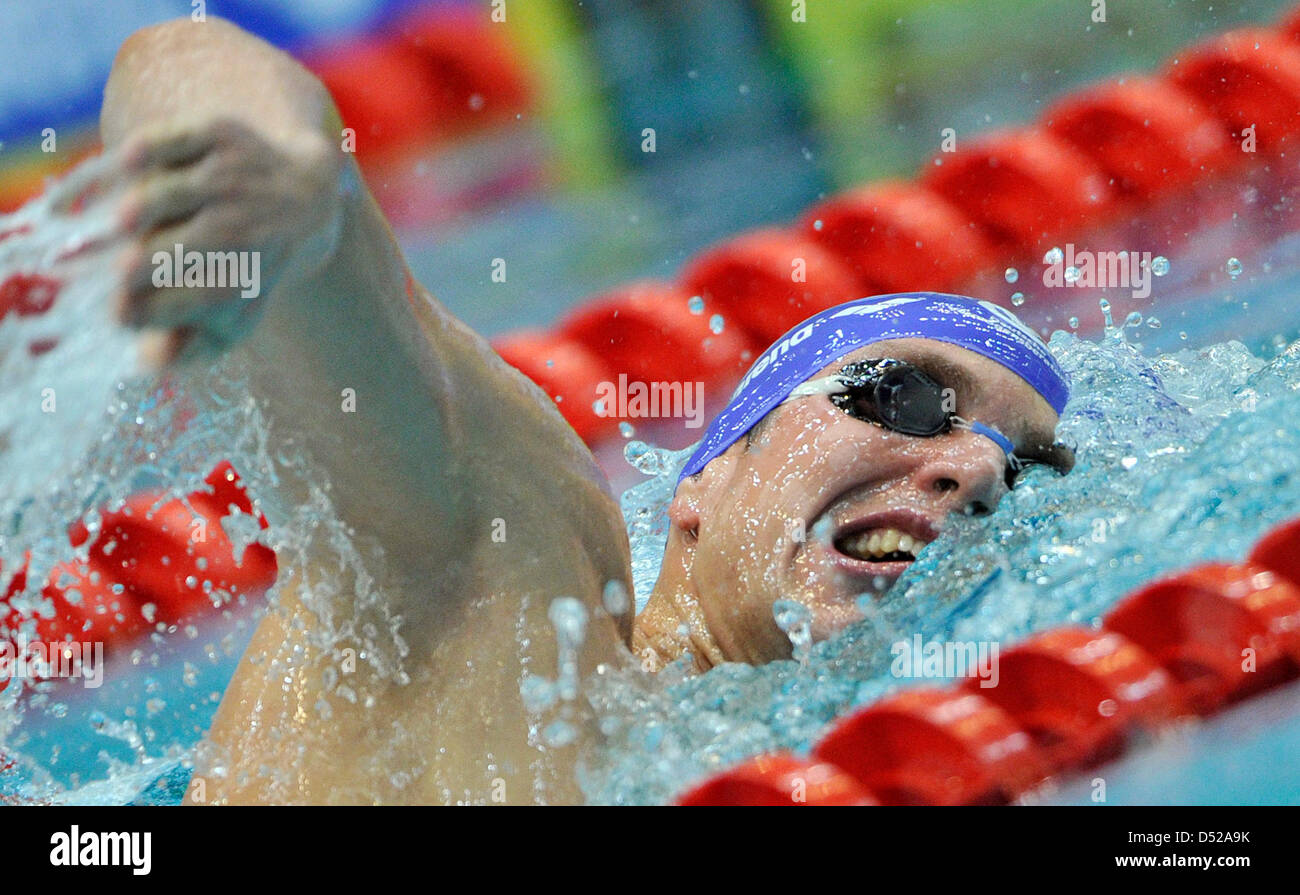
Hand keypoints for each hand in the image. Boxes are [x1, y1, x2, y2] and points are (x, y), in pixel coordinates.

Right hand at [110, 118, 343, 363]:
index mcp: (241, 279)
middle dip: (139, 267)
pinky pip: (171, 140)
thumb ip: (189, 347)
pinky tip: (125, 165)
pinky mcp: (222, 135)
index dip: (143, 311)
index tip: (120, 313)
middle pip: (175, 252)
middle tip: (120, 271)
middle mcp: (242, 229)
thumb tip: (146, 363)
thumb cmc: (248, 268)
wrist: (305, 199)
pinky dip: (143, 151)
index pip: (184, 303)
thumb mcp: (231, 316)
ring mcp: (231, 179)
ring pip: (166, 196)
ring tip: (118, 223)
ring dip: (136, 211)